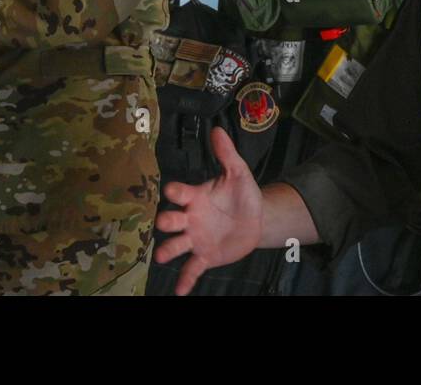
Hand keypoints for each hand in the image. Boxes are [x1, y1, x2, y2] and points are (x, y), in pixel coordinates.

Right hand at [154, 126, 263, 294]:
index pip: (179, 193)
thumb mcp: (238, 173)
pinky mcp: (205, 256)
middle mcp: (189, 218)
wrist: (257, 218)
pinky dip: (185, 280)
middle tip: (166, 222)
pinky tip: (179, 291)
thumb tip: (218, 129)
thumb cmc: (242, 194)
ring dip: (167, 250)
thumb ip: (227, 154)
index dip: (175, 191)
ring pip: (175, 245)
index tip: (172, 190)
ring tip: (163, 256)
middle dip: (166, 220)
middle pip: (170, 220)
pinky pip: (191, 269)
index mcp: (195, 196)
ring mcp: (195, 239)